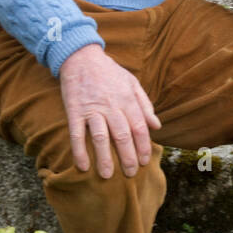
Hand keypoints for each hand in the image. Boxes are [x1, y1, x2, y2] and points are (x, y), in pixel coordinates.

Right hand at [59, 44, 160, 178]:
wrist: (81, 57)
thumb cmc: (109, 71)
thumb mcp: (132, 82)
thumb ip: (145, 105)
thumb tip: (157, 126)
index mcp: (127, 100)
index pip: (139, 128)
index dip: (143, 147)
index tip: (145, 162)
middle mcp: (111, 106)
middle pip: (123, 136)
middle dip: (128, 157)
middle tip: (131, 174)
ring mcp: (92, 109)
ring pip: (101, 137)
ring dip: (105, 158)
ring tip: (108, 176)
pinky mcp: (74, 110)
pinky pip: (77, 134)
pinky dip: (79, 151)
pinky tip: (83, 166)